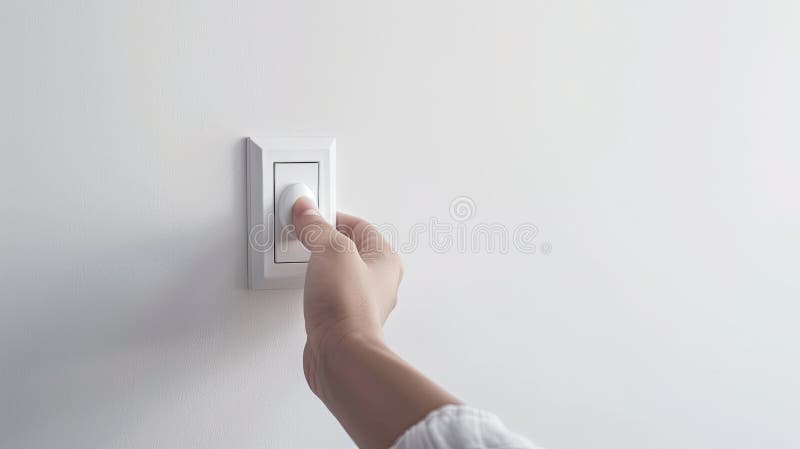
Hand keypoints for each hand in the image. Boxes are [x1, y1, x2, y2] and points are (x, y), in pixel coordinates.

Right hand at [291, 197, 402, 394]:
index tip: (310, 215)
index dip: (332, 217)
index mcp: (386, 259)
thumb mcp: (331, 251)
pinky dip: (316, 289)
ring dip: (320, 266)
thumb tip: (307, 210)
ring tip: (305, 261)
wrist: (340, 355)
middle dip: (326, 241)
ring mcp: (361, 302)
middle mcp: (378, 281)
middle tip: (307, 235)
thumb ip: (317, 227)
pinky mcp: (343, 320)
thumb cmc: (348, 309)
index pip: (359, 225)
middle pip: (350, 248)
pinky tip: (306, 290)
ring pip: (339, 273)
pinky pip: (329, 295)